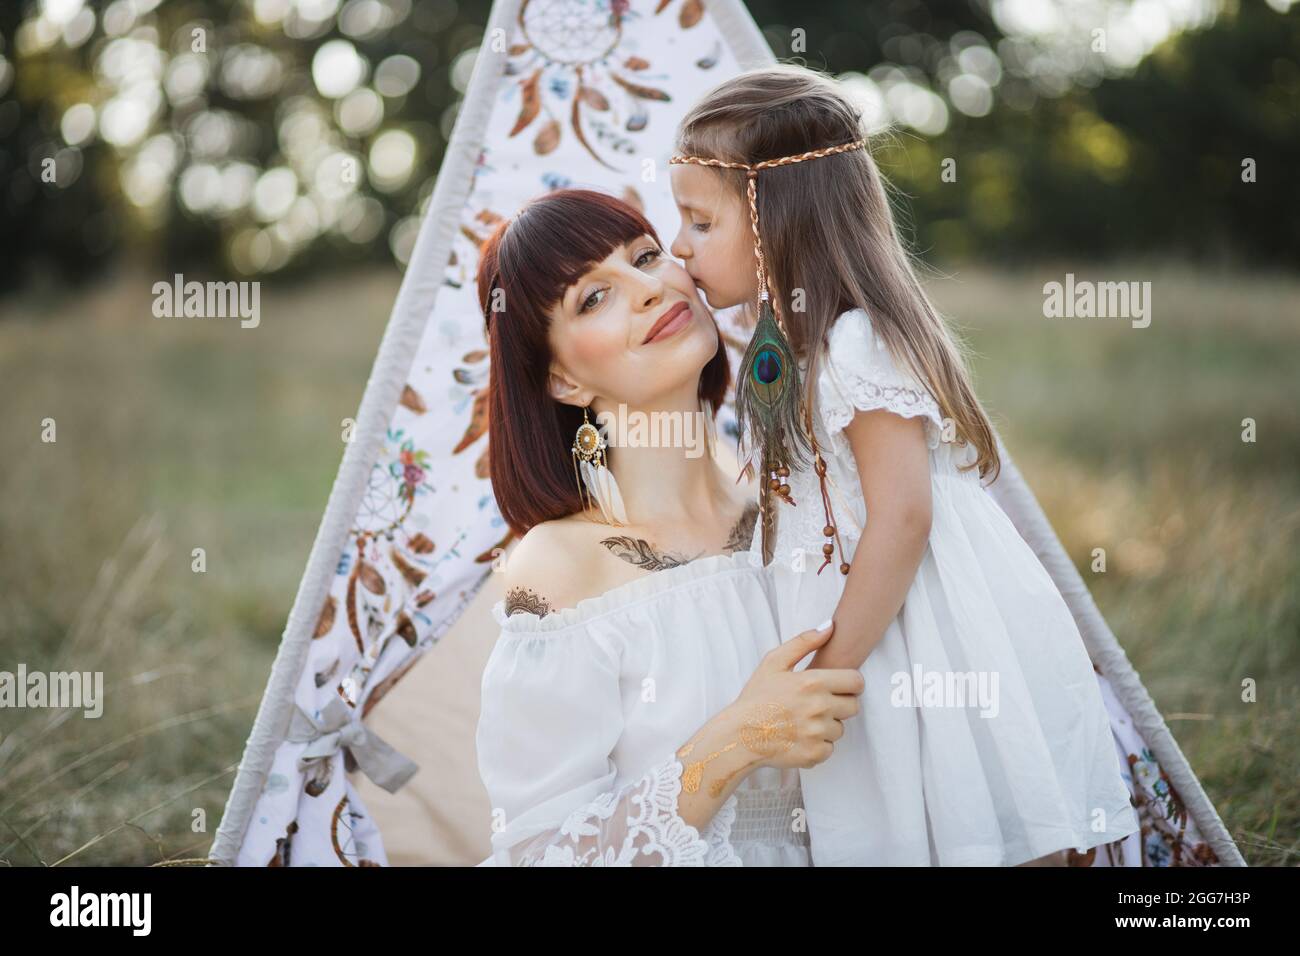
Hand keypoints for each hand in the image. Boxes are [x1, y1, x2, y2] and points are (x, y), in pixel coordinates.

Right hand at [727, 621, 863, 770]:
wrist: (739, 735)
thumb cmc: (756, 697)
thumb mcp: (774, 662)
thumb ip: (804, 642)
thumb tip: (830, 626)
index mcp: (813, 682)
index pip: (856, 682)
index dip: (849, 683)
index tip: (837, 687)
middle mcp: (819, 707)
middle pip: (854, 706)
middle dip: (839, 704)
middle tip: (816, 704)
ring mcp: (818, 733)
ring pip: (840, 728)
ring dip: (827, 726)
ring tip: (803, 721)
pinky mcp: (815, 754)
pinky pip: (830, 748)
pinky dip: (818, 744)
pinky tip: (799, 737)